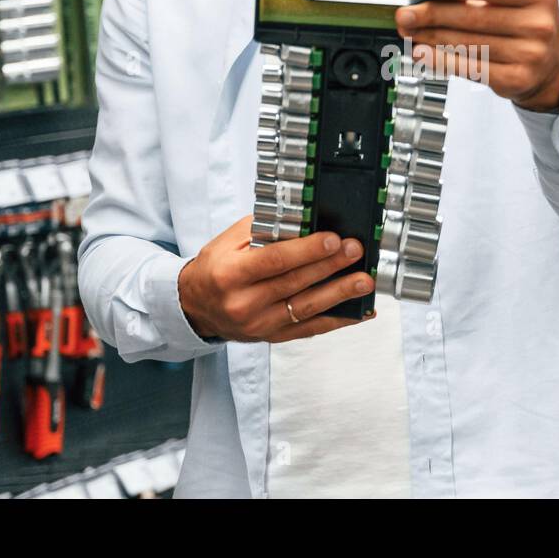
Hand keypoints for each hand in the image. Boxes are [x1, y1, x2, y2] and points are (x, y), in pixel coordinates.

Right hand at [178, 216, 374, 342]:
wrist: (195, 306)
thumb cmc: (216, 267)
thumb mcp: (229, 241)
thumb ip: (265, 230)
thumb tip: (305, 221)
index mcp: (231, 274)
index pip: (274, 261)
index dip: (306, 251)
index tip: (333, 239)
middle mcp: (244, 303)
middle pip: (295, 283)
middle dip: (330, 266)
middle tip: (356, 252)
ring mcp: (260, 325)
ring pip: (306, 308)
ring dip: (339, 294)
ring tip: (363, 281)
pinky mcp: (273, 337)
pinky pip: (310, 329)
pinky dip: (337, 320)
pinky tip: (360, 311)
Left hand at [395, 0, 558, 111]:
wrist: (554, 66)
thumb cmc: (526, 26)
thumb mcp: (517, 0)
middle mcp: (538, 24)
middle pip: (473, 16)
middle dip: (432, 14)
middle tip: (406, 13)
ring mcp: (530, 54)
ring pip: (468, 43)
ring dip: (431, 37)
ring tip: (409, 31)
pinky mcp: (517, 79)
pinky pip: (471, 68)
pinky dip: (442, 60)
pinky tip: (423, 52)